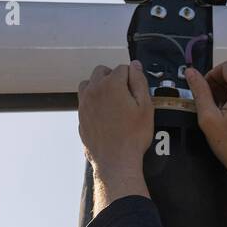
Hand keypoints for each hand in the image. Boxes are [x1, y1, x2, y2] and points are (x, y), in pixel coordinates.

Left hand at [78, 62, 152, 211]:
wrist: (116, 161)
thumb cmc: (133, 136)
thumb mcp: (145, 107)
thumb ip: (139, 82)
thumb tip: (134, 65)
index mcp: (111, 84)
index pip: (123, 68)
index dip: (132, 77)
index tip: (137, 90)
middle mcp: (94, 89)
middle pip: (102, 71)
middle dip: (114, 76)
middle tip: (125, 93)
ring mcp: (84, 103)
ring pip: (88, 83)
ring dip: (99, 85)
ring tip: (112, 100)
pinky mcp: (80, 115)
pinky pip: (84, 100)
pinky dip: (93, 100)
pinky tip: (104, 113)